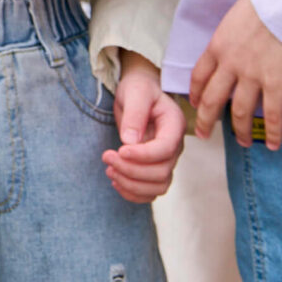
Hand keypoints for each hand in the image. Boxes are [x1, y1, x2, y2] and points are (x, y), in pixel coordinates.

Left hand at [102, 53, 183, 203]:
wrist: (139, 94)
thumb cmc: (138, 89)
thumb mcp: (135, 92)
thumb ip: (135, 114)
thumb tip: (129, 142)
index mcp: (174, 125)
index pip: (165, 149)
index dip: (143, 155)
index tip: (120, 150)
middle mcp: (175, 146)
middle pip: (161, 172)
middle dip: (132, 170)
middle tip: (107, 157)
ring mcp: (167, 160)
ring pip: (158, 186)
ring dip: (131, 184)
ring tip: (109, 170)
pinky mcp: (155, 168)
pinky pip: (151, 191)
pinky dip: (133, 192)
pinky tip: (116, 181)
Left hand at [190, 0, 281, 150]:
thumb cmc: (265, 3)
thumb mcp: (235, 18)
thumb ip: (230, 37)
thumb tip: (234, 43)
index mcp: (217, 46)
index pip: (199, 76)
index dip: (196, 93)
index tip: (195, 104)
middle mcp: (230, 65)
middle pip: (212, 100)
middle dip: (206, 121)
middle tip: (204, 134)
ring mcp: (252, 76)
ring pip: (239, 112)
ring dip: (240, 131)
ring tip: (243, 142)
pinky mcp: (276, 83)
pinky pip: (272, 115)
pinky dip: (273, 132)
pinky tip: (275, 144)